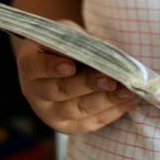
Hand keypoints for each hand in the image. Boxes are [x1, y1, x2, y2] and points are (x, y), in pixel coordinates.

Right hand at [14, 28, 138, 134]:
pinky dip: (112, 112)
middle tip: (110, 79)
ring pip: (77, 110)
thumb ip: (75, 40)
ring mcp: (51, 113)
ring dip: (105, 101)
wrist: (62, 63)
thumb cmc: (65, 44)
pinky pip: (90, 122)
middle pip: (60, 91)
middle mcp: (35, 93)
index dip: (52, 67)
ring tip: (127, 91)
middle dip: (88, 85)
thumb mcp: (64, 33)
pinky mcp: (69, 126)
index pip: (37, 67)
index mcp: (30, 64)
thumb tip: (99, 51)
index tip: (71, 65)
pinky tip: (129, 101)